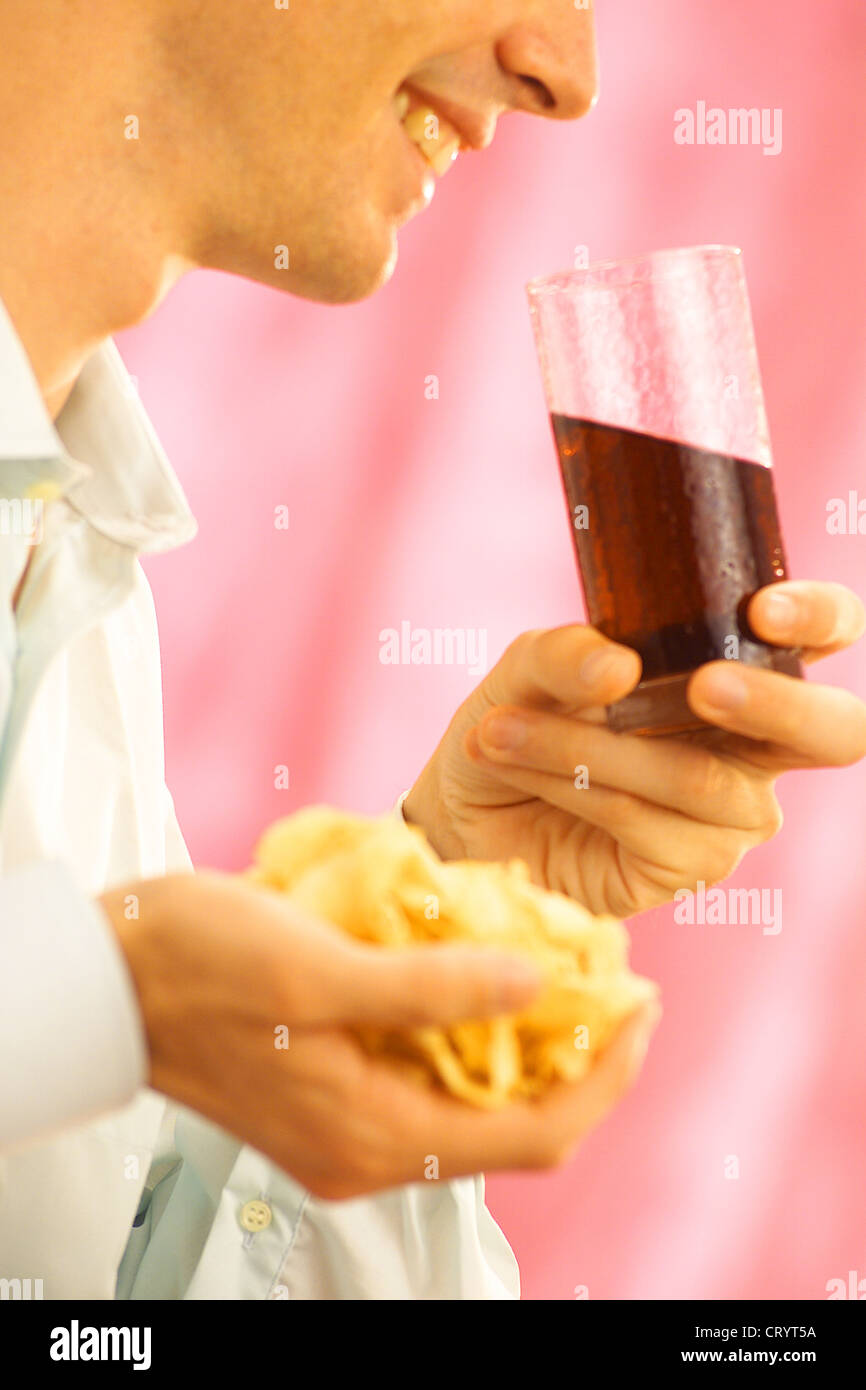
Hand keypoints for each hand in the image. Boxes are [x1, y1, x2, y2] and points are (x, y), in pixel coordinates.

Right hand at [102, 871, 658, 1197]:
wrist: (107, 976)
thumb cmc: (194, 966)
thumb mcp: (318, 967)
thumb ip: (431, 987)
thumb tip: (534, 983)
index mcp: (371, 1134)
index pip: (531, 1133)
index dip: (603, 1076)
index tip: (639, 1008)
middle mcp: (366, 1145)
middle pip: (508, 1120)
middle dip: (572, 1054)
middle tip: (607, 980)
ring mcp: (348, 1120)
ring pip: (468, 1094)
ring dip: (520, 1035)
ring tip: (557, 963)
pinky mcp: (332, 1084)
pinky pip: (425, 1070)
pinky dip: (464, 1024)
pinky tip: (477, 965)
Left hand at [404, 581, 865, 918]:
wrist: (464, 812)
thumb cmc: (517, 721)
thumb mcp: (527, 668)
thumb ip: (566, 653)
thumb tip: (621, 668)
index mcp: (741, 671)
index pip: (826, 637)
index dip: (819, 619)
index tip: (762, 611)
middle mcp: (756, 747)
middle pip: (838, 733)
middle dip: (780, 704)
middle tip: (705, 686)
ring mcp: (732, 815)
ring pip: (698, 776)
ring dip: (587, 746)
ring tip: (502, 728)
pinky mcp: (691, 869)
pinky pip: (645, 819)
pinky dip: (571, 783)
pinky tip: (516, 765)